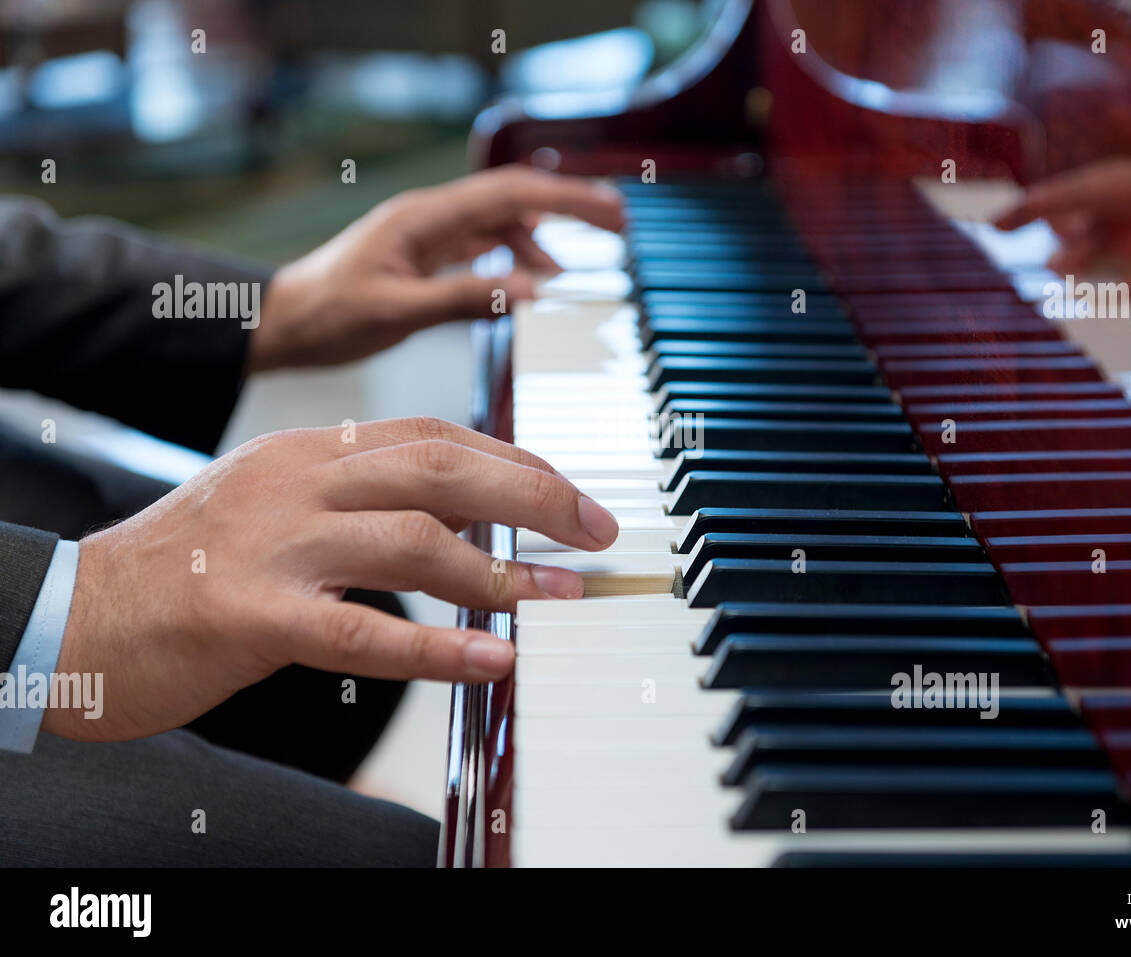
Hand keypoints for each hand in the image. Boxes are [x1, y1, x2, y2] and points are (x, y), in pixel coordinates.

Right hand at [47, 417, 619, 742]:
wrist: (70, 614)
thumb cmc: (182, 570)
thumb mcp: (272, 505)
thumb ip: (357, 501)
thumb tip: (463, 520)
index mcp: (303, 451)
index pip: (431, 435)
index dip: (513, 459)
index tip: (569, 491)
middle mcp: (294, 482)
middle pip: (440, 468)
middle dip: (534, 494)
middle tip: (595, 529)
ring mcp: (272, 546)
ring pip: (413, 541)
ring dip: (502, 572)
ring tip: (561, 596)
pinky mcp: (248, 618)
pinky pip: (362, 632)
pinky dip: (437, 647)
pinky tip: (492, 658)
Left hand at [249, 166, 624, 371]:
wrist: (280, 324)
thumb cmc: (325, 317)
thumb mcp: (395, 312)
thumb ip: (463, 298)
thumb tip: (531, 288)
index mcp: (424, 218)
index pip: (511, 194)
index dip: (567, 200)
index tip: (612, 213)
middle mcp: (430, 217)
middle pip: (514, 198)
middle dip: (569, 207)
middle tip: (619, 224)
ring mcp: (428, 235)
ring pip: (500, 221)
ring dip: (542, 236)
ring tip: (577, 267)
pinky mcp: (425, 257)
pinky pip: (482, 245)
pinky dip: (514, 257)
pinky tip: (529, 279)